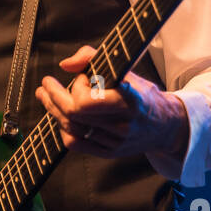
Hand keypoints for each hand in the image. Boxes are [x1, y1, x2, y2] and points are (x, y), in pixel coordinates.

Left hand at [34, 45, 188, 158]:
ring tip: (46, 96)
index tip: (81, 76)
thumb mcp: (125, 69)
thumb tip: (65, 65)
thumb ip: (93, 57)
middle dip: (54, 96)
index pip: (88, 101)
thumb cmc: (141, 94)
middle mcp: (122, 124)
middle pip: (74, 114)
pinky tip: (60, 117)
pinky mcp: (109, 153)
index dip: (77, 87)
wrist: (164, 125)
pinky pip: (76, 144)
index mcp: (129, 100)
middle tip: (46, 84)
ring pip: (71, 128)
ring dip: (53, 110)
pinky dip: (63, 129)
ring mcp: (115, 142)